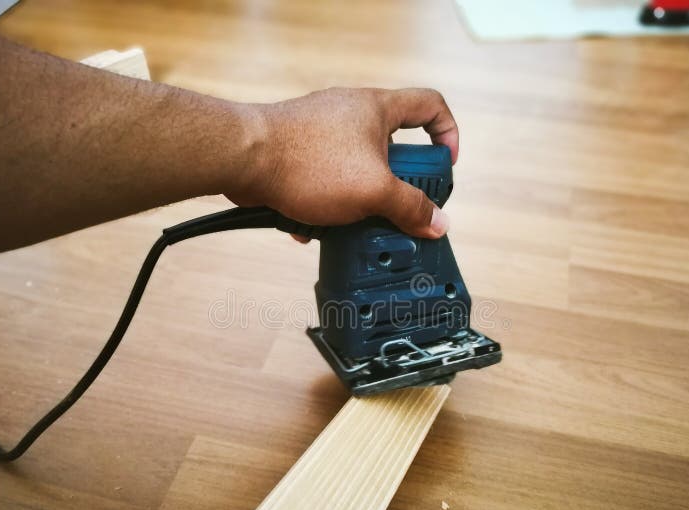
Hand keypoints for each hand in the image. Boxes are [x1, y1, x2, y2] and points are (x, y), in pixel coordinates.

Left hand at [228, 88, 457, 239]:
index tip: (443, 166)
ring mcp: (324, 133)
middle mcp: (352, 114)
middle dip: (397, 185)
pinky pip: (327, 179)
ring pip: (358, 169)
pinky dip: (328, 203)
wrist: (241, 159)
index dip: (446, 134)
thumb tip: (437, 222)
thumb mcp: (372, 191)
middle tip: (397, 209)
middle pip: (394, 148)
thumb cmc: (305, 162)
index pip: (430, 105)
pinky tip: (317, 225)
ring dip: (360, 201)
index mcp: (377, 109)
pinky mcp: (300, 152)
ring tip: (353, 224)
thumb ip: (409, 207)